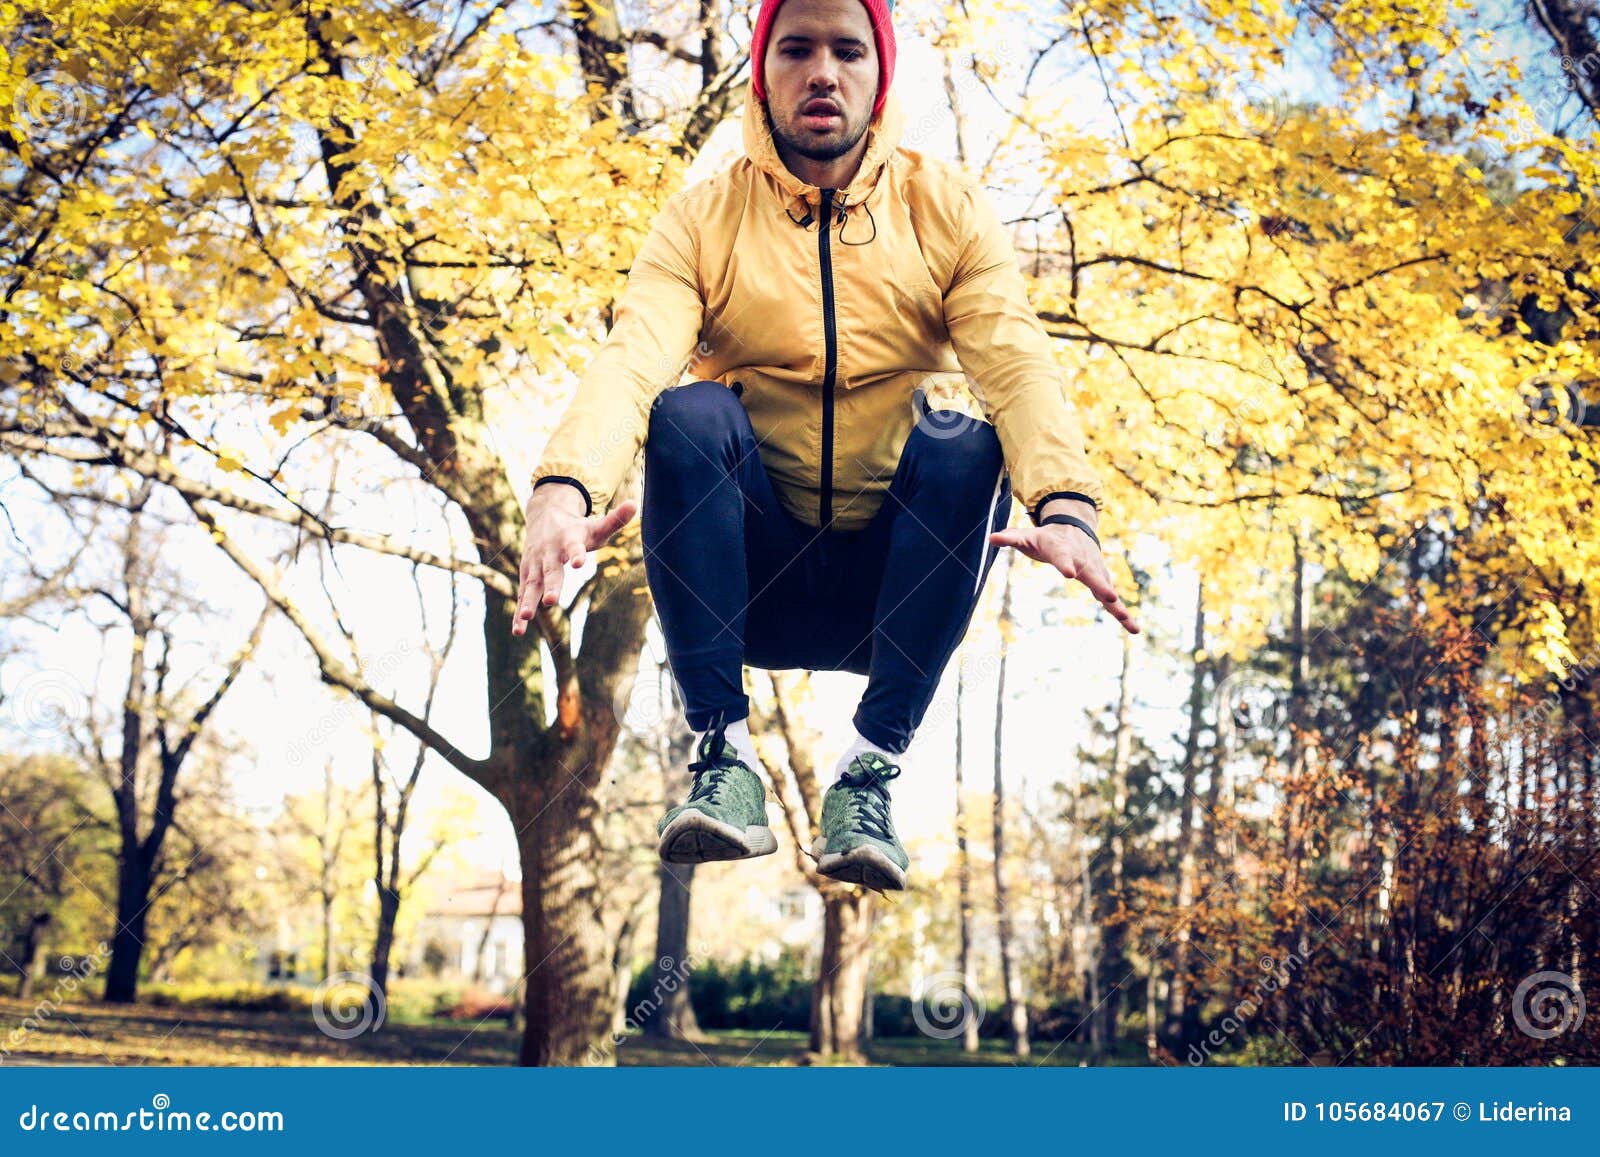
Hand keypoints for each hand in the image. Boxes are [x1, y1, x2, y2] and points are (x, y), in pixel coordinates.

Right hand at [511, 488, 638, 636]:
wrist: (544, 515)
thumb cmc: (576, 527)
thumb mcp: (596, 524)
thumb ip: (615, 519)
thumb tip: (635, 504)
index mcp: (568, 539)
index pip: (574, 547)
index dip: (577, 554)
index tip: (580, 563)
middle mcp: (549, 552)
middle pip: (550, 570)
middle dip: (550, 585)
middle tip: (550, 600)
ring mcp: (535, 564)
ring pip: (531, 585)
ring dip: (528, 601)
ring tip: (525, 618)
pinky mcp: (527, 575)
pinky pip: (523, 595)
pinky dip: (519, 613)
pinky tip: (517, 631)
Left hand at [987, 521, 1140, 634]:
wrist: (1076, 529)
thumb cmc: (1047, 537)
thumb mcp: (1027, 536)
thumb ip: (1011, 538)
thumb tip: (991, 538)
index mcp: (1062, 551)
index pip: (1062, 557)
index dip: (1065, 564)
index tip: (1068, 572)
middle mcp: (1083, 562)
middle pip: (1092, 575)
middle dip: (1100, 585)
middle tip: (1109, 596)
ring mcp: (1095, 573)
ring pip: (1107, 589)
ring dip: (1117, 605)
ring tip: (1127, 620)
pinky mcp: (1102, 583)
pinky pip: (1113, 601)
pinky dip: (1123, 614)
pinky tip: (1134, 629)